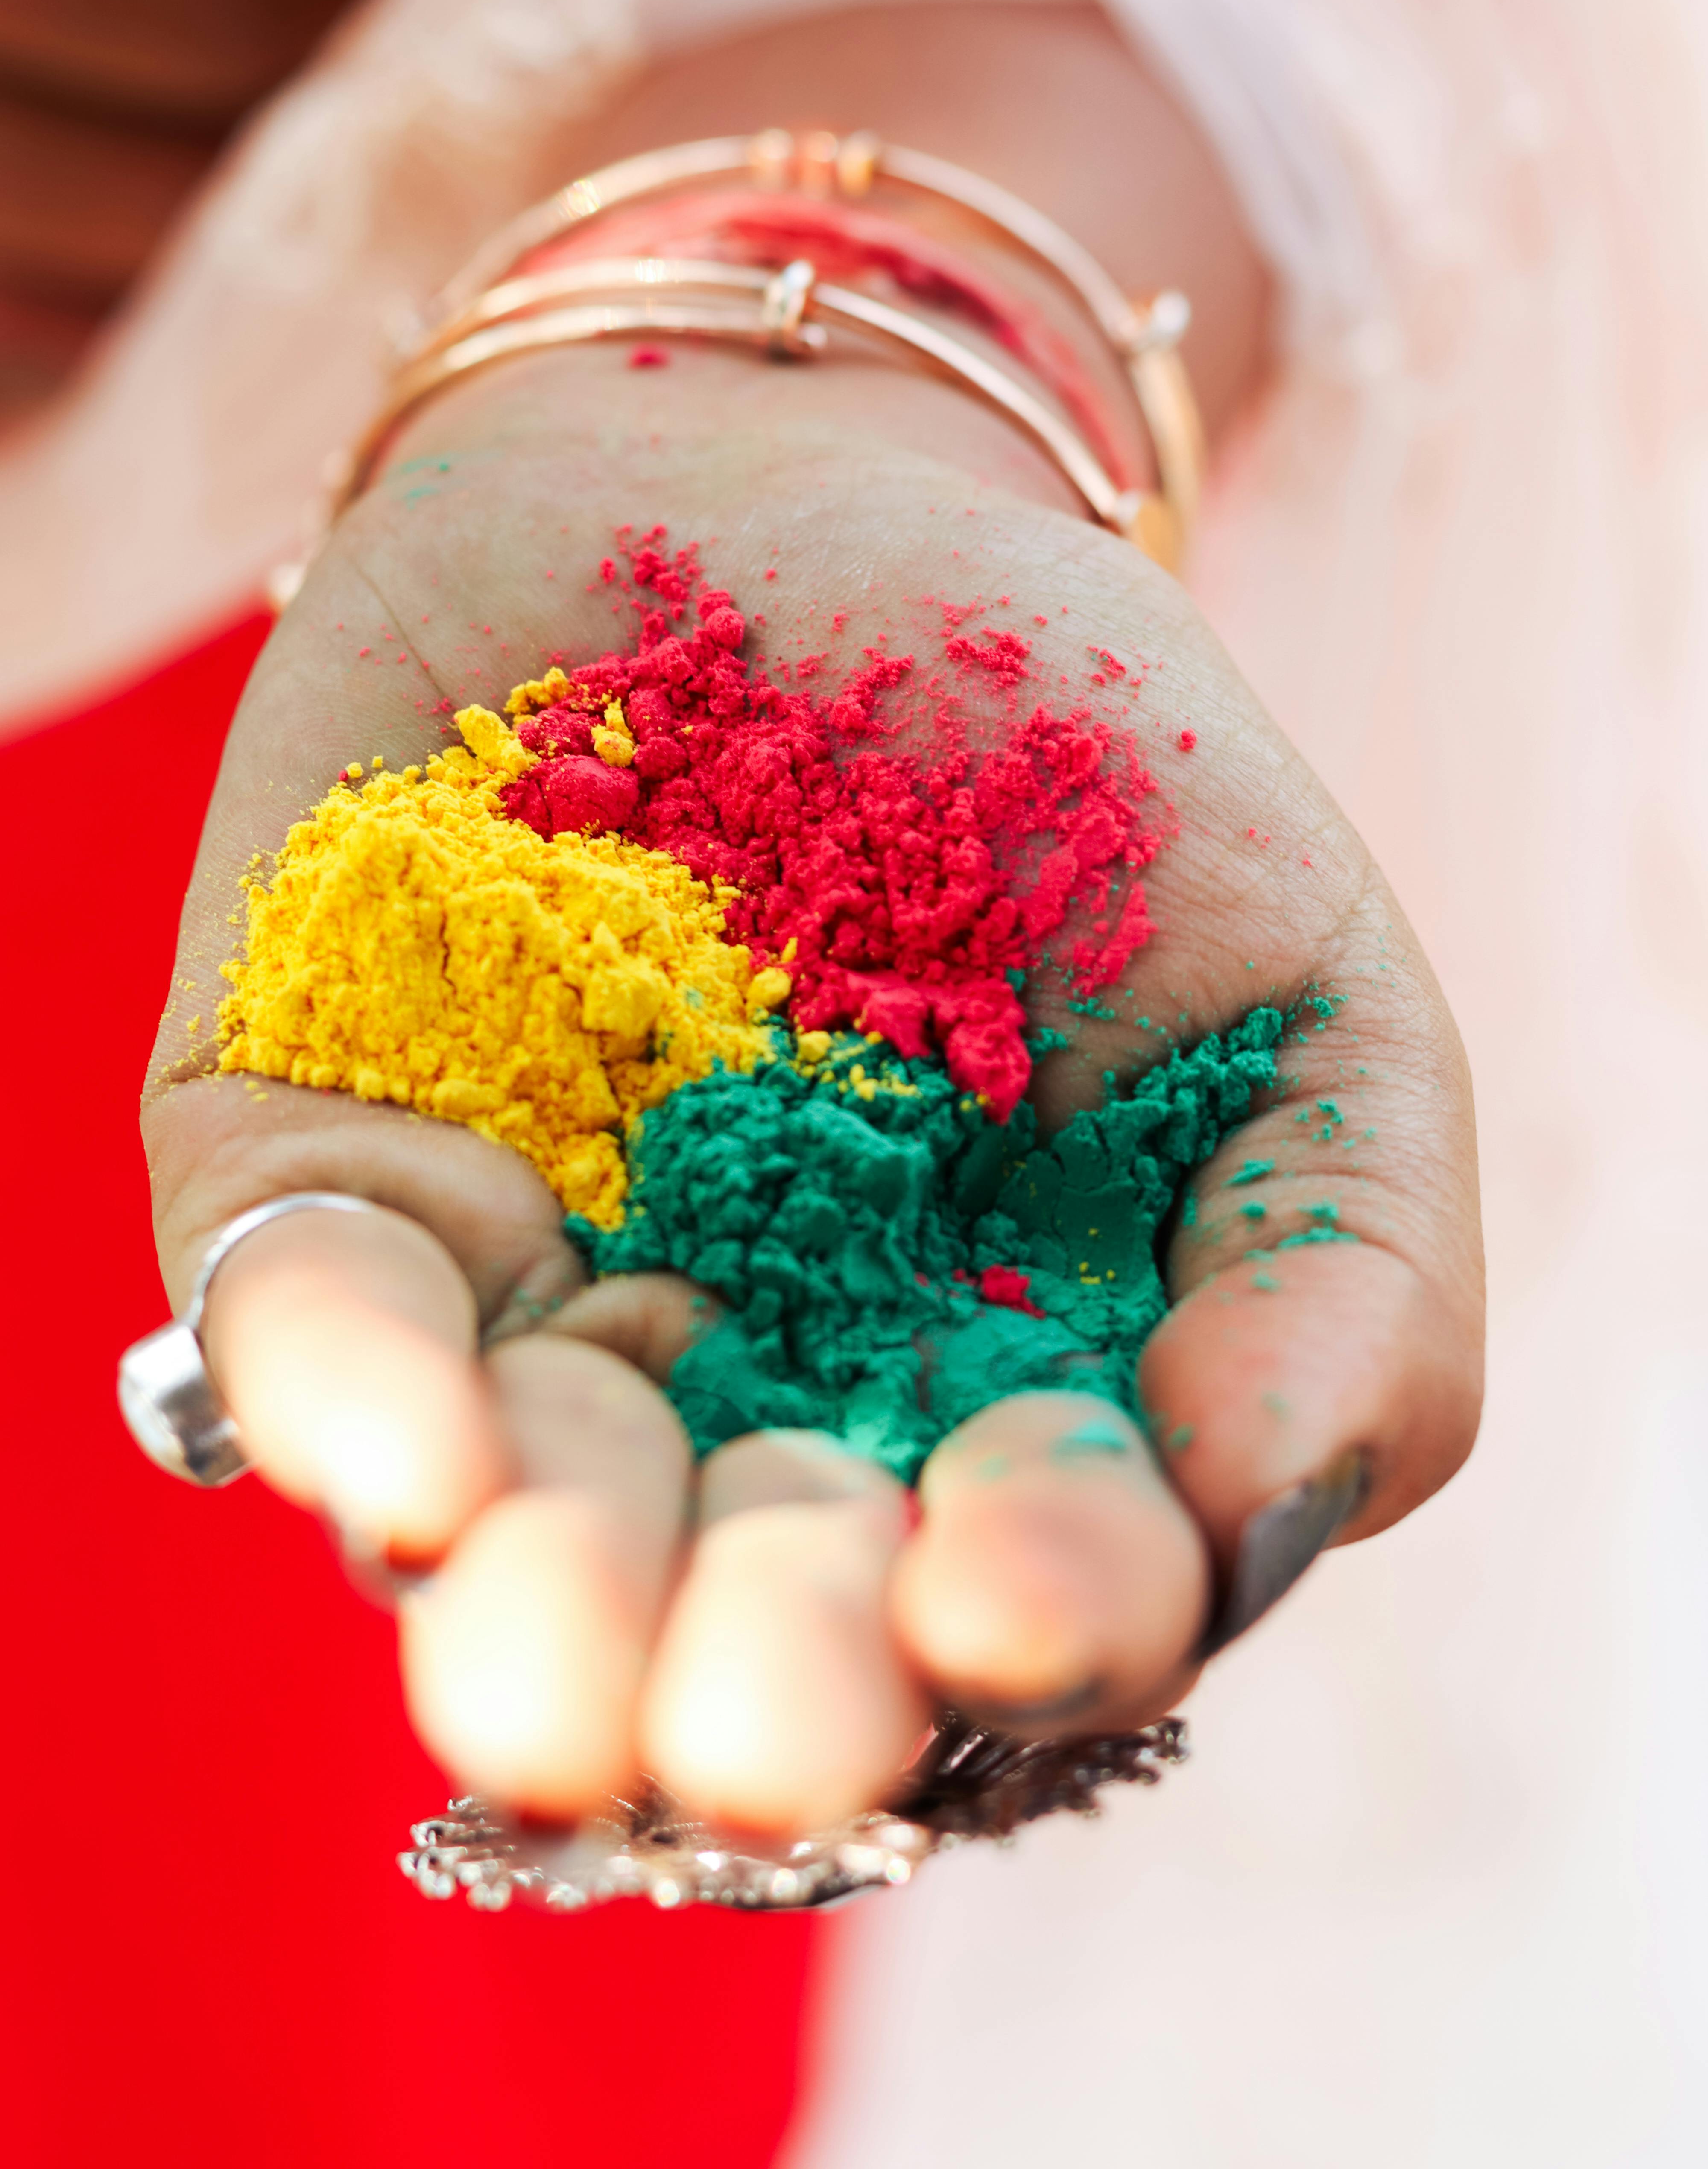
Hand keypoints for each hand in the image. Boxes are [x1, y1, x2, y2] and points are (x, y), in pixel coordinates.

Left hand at [142, 319, 1482, 1841]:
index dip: (1038, 1614)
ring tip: (550, 1683)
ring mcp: (525, 1290)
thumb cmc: (1070, 754)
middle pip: (738, 1612)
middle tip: (765, 1730)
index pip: (1015, 1583)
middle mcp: (748, 1394)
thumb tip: (1248, 1504)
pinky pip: (309, 1316)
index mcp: (989, 1397)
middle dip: (759, 1686)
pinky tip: (408, 1453)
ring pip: (509, 1518)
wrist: (798, 495)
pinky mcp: (329, 1171)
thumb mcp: (1302, 983)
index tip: (1019, 1587)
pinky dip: (347, 1387)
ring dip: (529, 1608)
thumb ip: (1341, 1263)